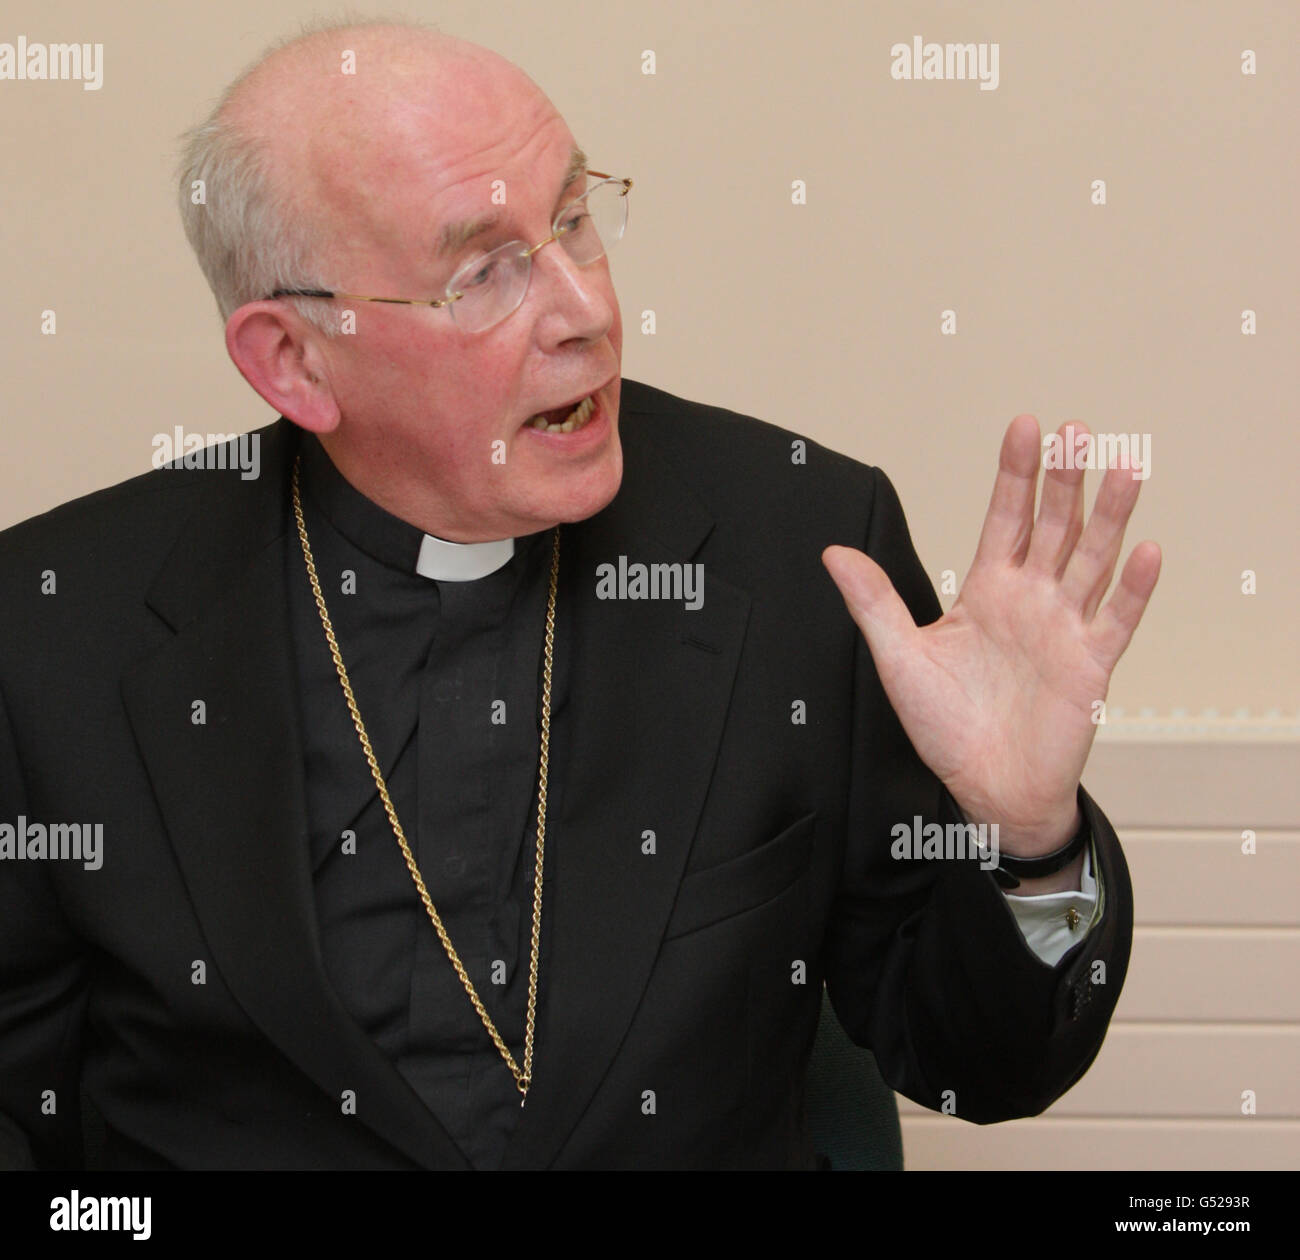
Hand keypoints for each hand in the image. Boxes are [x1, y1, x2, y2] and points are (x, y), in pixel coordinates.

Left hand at [823, 416, 1159, 854]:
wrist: (983, 789)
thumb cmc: (945, 726)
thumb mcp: (898, 657)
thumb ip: (873, 602)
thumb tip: (835, 554)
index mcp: (987, 591)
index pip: (1006, 518)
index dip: (1016, 474)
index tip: (1025, 428)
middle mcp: (1031, 600)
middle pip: (1054, 526)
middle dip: (1065, 480)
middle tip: (1075, 433)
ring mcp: (1065, 628)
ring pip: (1093, 559)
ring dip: (1110, 515)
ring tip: (1125, 467)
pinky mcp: (1091, 665)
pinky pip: (1116, 619)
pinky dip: (1135, 587)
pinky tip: (1147, 551)